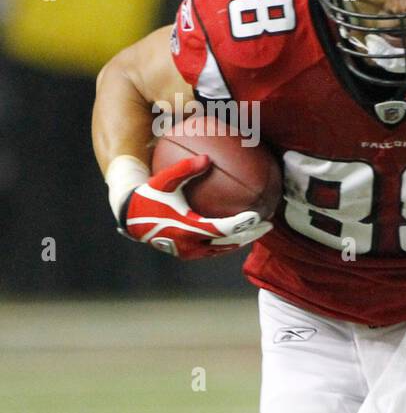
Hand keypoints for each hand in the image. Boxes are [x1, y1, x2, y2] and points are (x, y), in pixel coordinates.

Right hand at [118, 155, 269, 258]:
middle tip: (269, 223)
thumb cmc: (149, 196)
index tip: (258, 216)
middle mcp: (190, 245)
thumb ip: (184, 169)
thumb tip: (207, 158)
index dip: (241, 224)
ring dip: (241, 239)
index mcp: (186, 228)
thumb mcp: (163, 180)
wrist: (129, 218)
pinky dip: (228, 242)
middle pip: (228, 243)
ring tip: (258, 229)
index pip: (221, 229)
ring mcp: (189, 252)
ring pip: (223, 249)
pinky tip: (240, 231)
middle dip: (250, 234)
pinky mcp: (188, 254)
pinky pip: (214, 250)